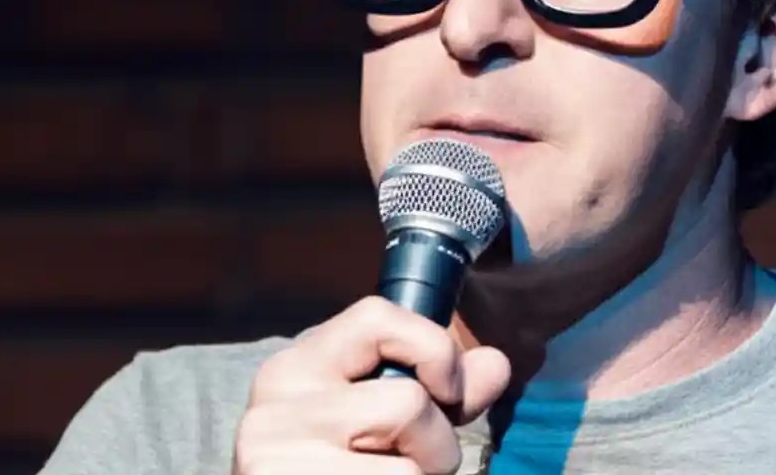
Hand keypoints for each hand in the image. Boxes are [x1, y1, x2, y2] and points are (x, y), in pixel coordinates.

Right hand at [232, 296, 510, 474]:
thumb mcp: (377, 424)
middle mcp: (279, 405)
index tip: (446, 389)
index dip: (432, 346)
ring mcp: (281, 456)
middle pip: (409, 402)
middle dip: (435, 444)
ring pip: (412, 467)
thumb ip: (438, 393)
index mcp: (295, 369)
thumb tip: (497, 363)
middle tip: (403, 465)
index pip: (376, 316)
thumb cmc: (330, 469)